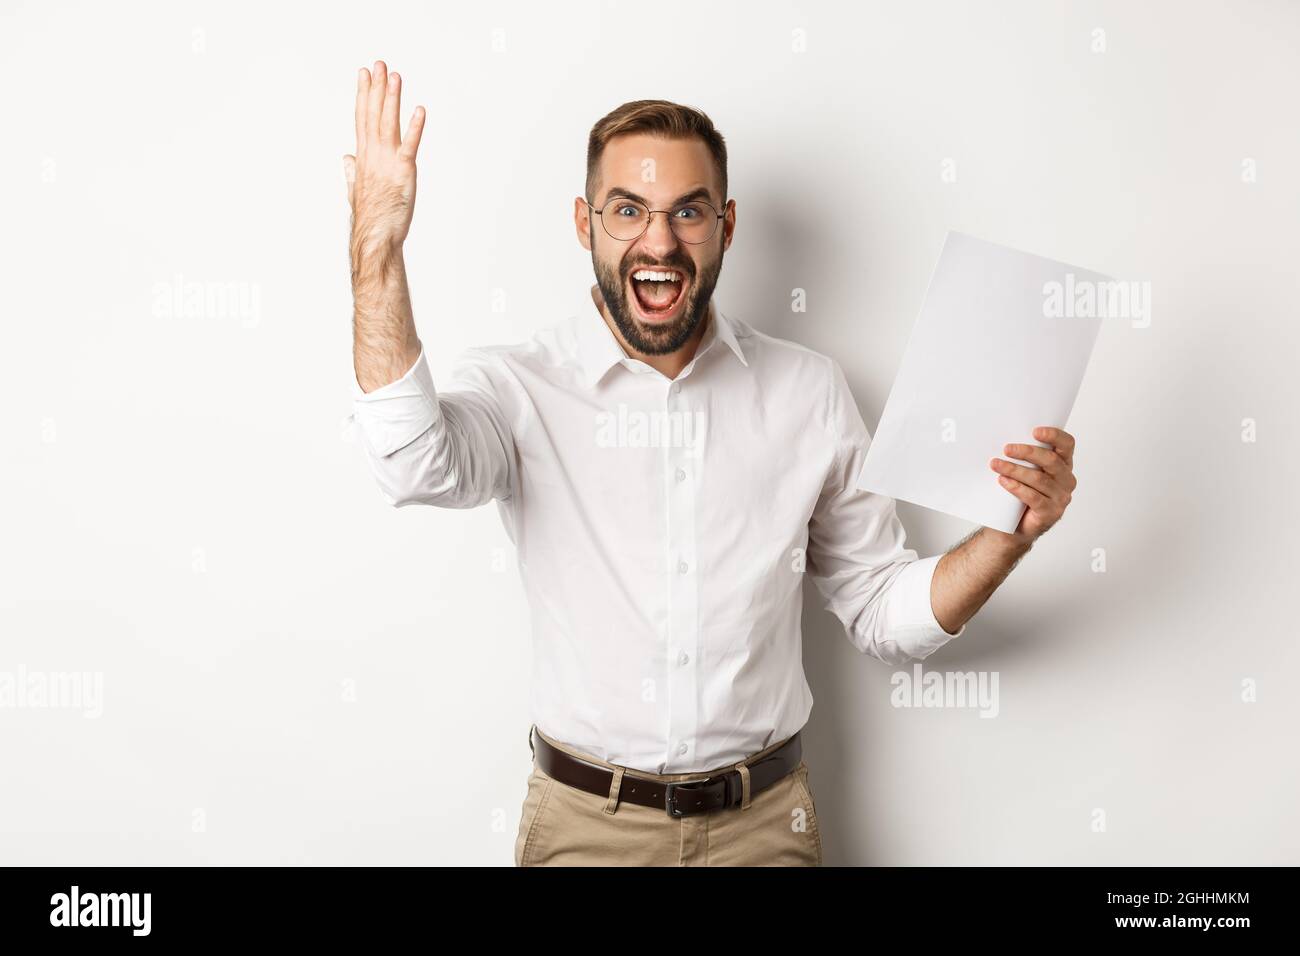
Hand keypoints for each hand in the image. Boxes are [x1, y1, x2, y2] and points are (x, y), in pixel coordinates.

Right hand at [344, 60, 424, 252]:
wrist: (375, 238)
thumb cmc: (369, 217)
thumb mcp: (356, 190)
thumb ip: (351, 171)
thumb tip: (345, 159)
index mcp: (363, 157)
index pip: (362, 118)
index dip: (364, 94)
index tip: (364, 74)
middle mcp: (372, 155)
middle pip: (373, 114)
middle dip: (376, 88)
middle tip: (380, 64)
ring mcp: (387, 162)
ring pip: (388, 124)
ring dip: (391, 99)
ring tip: (395, 76)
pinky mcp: (403, 172)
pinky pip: (409, 145)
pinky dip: (414, 127)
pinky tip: (419, 109)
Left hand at [988, 426, 1076, 544]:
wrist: (1017, 525)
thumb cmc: (1022, 492)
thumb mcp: (1026, 471)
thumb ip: (1025, 456)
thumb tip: (1007, 439)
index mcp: (1064, 464)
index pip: (1067, 445)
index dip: (1054, 435)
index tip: (1035, 431)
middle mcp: (1066, 480)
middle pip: (1051, 461)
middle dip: (1027, 452)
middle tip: (1006, 448)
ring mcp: (1060, 497)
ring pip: (1039, 479)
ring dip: (1015, 469)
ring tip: (996, 464)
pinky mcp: (1051, 512)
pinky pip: (1033, 497)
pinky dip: (1016, 487)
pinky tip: (1003, 481)